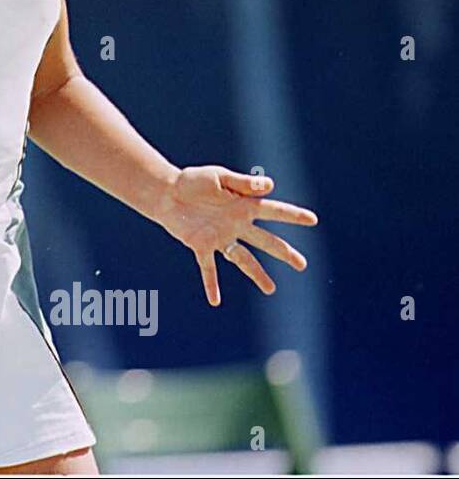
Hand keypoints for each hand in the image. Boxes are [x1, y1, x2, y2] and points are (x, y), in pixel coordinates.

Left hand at [153, 166, 317, 305]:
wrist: (166, 192)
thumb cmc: (193, 181)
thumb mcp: (219, 177)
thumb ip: (243, 183)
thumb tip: (270, 185)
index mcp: (244, 205)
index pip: (274, 211)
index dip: (292, 215)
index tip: (312, 220)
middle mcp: (236, 224)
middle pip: (266, 241)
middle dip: (285, 253)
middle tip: (302, 265)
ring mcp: (220, 237)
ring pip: (244, 259)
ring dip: (257, 274)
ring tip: (271, 290)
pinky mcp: (201, 245)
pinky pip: (208, 268)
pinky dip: (211, 284)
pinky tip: (215, 300)